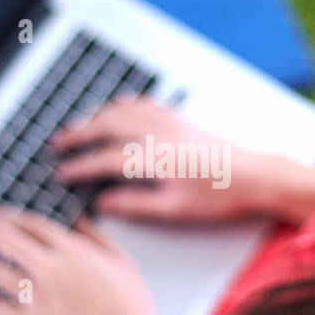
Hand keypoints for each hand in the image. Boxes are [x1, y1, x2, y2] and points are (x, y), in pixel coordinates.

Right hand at [50, 95, 270, 221]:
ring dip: (97, 116)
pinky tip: (117, 108)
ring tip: (79, 127)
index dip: (79, 167)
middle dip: (79, 134)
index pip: (105, 160)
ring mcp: (170, 123)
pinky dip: (124, 104)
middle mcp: (159, 134)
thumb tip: (104, 203)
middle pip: (107, 126)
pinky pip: (145, 104)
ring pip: (124, 110)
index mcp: (155, 159)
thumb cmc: (220, 196)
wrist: (256, 176)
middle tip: (58, 144)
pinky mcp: (181, 120)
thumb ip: (136, 204)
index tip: (60, 174)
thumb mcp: (175, 210)